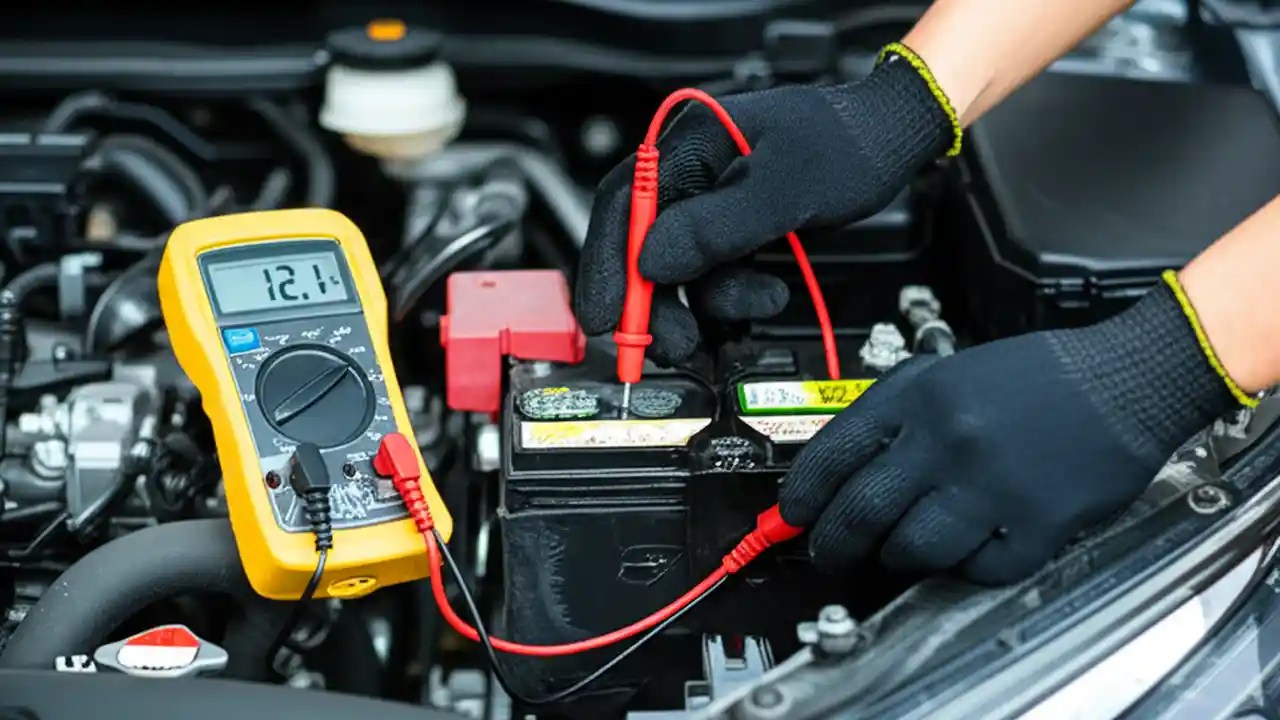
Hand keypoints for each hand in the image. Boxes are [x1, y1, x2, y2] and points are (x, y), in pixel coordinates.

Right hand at [574, 56, 953, 363]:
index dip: (607, 265)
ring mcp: (706, 204)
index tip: (606, 318)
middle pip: (642, 247)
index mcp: (690, 143)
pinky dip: (731, 298)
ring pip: (678, 272)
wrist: (887, 144)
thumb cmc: (847, 148)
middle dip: (659, 302)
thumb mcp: (784, 188)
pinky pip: (709, 277)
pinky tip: (766, 295)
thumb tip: (652, 262)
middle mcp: (687, 173)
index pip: (623, 205)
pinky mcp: (727, 230)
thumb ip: (716, 227)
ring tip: (760, 302)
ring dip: (710, 303)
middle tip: (675, 345)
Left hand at [778, 280, 1240, 584]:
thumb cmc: (1038, 378)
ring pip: (912, 549)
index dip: (803, 497)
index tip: (791, 519)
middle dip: (834, 544)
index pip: (833, 454)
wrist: (1127, 377)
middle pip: (861, 512)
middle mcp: (947, 437)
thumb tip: (837, 469)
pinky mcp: (1037, 521)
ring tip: (903, 550)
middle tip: (830, 555)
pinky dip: (969, 567)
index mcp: (919, 396)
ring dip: (899, 557)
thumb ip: (895, 415)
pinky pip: (981, 568)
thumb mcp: (950, 372)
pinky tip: (974, 547)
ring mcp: (992, 482)